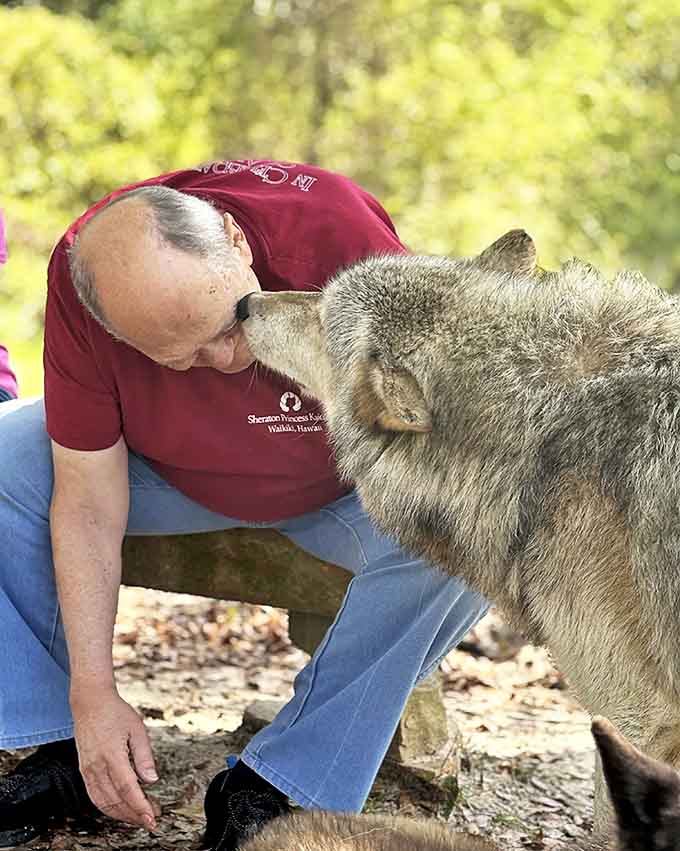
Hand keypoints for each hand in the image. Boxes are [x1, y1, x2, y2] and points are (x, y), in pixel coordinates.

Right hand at [71, 689, 160, 830]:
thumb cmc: (115, 712)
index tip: (152, 818)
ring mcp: (88, 770)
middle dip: (134, 815)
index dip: (140, 807)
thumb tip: (152, 780)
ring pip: (103, 802)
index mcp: (112, 755)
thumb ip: (144, 756)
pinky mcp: (84, 771)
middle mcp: (97, 766)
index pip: (128, 789)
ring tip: (138, 818)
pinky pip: (94, 796)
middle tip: (151, 820)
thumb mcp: (137, 729)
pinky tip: (119, 810)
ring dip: (121, 814)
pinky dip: (107, 808)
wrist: (90, 703)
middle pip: (116, 800)